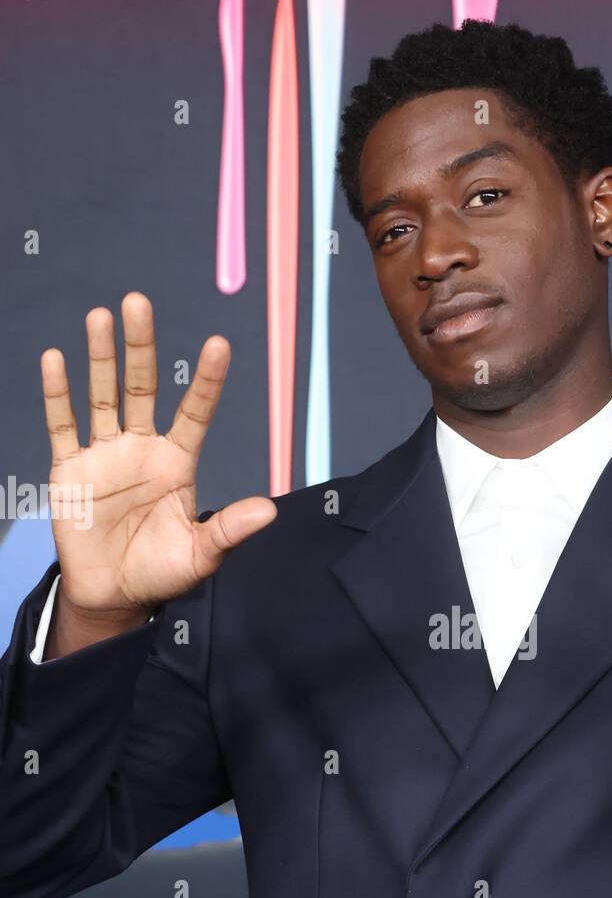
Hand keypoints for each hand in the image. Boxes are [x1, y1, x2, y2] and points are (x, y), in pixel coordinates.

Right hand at [40, 291, 276, 621]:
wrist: (112, 594)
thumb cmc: (161, 572)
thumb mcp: (201, 555)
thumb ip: (229, 529)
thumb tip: (269, 511)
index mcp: (178, 463)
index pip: (195, 412)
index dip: (206, 381)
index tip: (219, 344)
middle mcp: (143, 448)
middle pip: (143, 387)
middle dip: (141, 346)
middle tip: (139, 303)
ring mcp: (105, 453)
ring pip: (103, 395)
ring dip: (101, 357)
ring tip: (102, 316)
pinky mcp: (71, 468)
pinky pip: (63, 425)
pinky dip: (58, 394)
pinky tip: (56, 359)